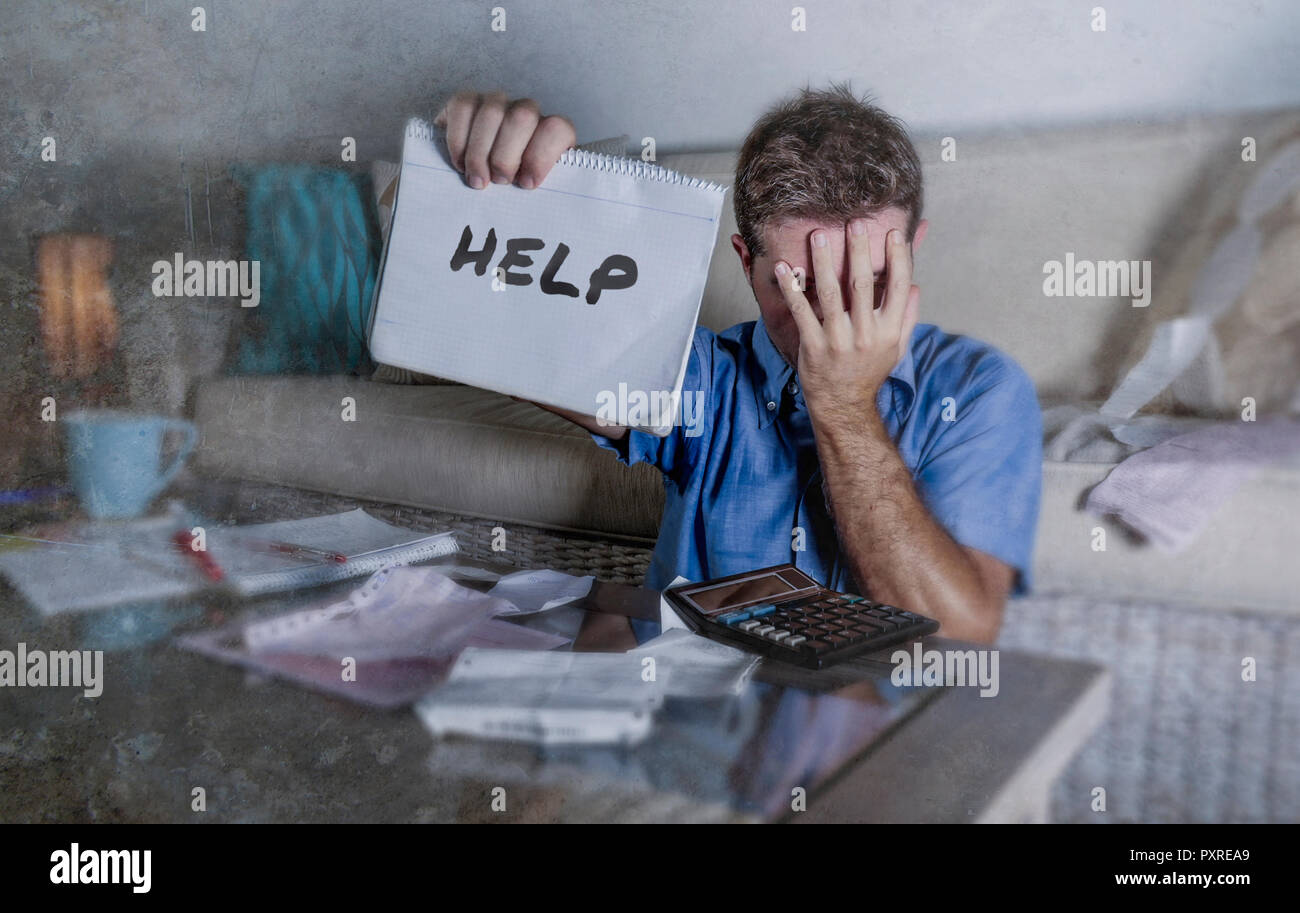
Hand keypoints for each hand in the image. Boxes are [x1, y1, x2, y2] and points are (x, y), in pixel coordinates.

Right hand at [434, 91, 576, 189]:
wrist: (482, 176)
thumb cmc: (514, 186)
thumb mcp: (533, 191)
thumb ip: (541, 193)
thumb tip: (540, 204)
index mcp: (552, 132)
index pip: (557, 130)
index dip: (541, 156)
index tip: (527, 184)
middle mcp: (526, 112)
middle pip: (522, 117)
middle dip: (507, 154)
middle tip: (499, 181)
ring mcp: (497, 103)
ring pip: (491, 112)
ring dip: (480, 152)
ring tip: (477, 180)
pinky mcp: (468, 101)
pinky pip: (462, 108)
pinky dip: (458, 139)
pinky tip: (459, 163)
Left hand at [774, 221, 918, 424]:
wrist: (843, 405)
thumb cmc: (869, 372)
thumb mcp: (896, 348)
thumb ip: (907, 317)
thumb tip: (914, 286)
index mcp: (889, 330)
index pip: (898, 286)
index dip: (898, 258)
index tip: (893, 233)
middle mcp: (866, 334)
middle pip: (863, 284)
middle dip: (858, 251)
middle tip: (854, 223)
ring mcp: (838, 340)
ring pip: (831, 293)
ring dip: (823, 262)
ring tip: (819, 236)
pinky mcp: (813, 345)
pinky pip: (801, 311)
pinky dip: (791, 288)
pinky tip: (783, 268)